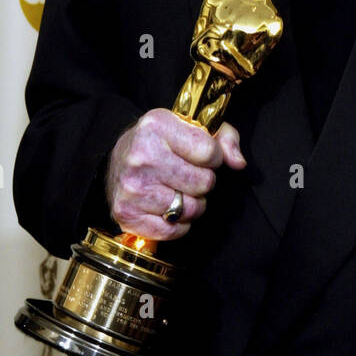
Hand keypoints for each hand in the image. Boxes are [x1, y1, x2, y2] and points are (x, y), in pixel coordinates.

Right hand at [104, 108, 245, 241]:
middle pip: (203, 183)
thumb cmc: (161, 142)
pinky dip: (177, 225)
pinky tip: (169, 209)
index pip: (209, 152)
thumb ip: (224, 138)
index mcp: (158, 125)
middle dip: (203, 181)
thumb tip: (238, 163)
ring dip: (192, 205)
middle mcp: (142, 155)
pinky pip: (172, 230)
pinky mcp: (126, 213)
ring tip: (179, 191)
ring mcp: (133, 187)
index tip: (203, 156)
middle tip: (189, 175)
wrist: (118, 159)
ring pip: (189, 209)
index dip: (214, 158)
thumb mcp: (191, 126)